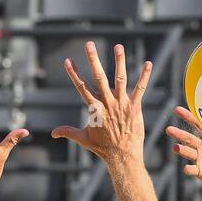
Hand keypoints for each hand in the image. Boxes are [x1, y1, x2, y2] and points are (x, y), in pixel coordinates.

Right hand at [52, 42, 152, 168]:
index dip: (74, 74)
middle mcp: (107, 103)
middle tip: (89, 44)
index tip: (68, 60)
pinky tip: (148, 63)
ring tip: (118, 46)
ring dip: (119, 62)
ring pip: (120, 79)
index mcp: (94, 108)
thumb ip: (68, 132)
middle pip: (99, 78)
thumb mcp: (83, 138)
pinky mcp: (134, 108)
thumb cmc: (103, 148)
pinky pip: (140, 89)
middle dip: (93, 60)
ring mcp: (121, 104)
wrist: (122, 157)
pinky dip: (145, 76)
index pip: (81, 87)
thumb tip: (53, 133)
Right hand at [166, 105, 201, 200]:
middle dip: (178, 133)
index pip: (198, 125)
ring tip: (176, 148)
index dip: (188, 117)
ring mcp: (201, 160)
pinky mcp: (200, 172)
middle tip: (168, 129)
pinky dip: (188, 168)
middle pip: (188, 138)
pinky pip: (191, 169)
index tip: (177, 110)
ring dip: (181, 150)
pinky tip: (188, 168)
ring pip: (187, 152)